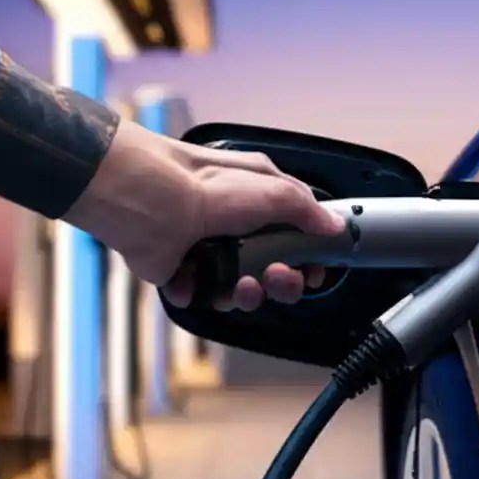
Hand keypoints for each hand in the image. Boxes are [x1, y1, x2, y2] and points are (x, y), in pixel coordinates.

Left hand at [63, 119, 344, 310]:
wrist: (146, 202)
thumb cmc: (201, 184)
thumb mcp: (270, 189)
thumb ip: (306, 209)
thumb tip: (332, 225)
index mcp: (258, 202)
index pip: (295, 236)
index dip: (308, 258)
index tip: (315, 270)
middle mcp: (234, 226)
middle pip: (273, 270)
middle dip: (283, 281)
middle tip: (279, 276)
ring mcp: (208, 250)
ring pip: (241, 289)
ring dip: (248, 293)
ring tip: (243, 285)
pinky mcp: (180, 270)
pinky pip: (203, 295)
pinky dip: (204, 293)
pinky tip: (200, 280)